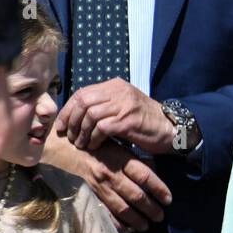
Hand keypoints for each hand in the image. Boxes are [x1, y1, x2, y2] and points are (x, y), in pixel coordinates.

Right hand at [45, 133, 171, 232]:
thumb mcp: (115, 146)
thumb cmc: (92, 146)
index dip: (159, 189)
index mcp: (120, 159)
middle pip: (136, 195)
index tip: (168, 200)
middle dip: (151, 209)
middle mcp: (111, 173)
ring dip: (137, 220)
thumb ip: (132, 158)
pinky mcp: (88, 196)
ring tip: (146, 227)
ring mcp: (98, 187)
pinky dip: (117, 225)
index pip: (145, 176)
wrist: (61, 148)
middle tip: (160, 217)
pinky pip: (105, 214)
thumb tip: (152, 169)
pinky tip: (127, 231)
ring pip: (122, 208)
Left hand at [55, 78, 175, 153]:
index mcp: (115, 86)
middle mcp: (118, 92)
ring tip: (81, 144)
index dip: (68, 110)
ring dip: (82, 132)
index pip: (82, 93)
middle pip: (83, 102)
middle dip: (71, 121)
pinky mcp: (128, 120)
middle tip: (68, 136)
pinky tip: (94, 146)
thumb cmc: (145, 122)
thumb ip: (105, 106)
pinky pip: (102, 128)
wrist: (171, 129)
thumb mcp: (123, 107)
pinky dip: (94, 138)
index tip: (61, 125)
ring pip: (90, 115)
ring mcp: (124, 105)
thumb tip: (79, 115)